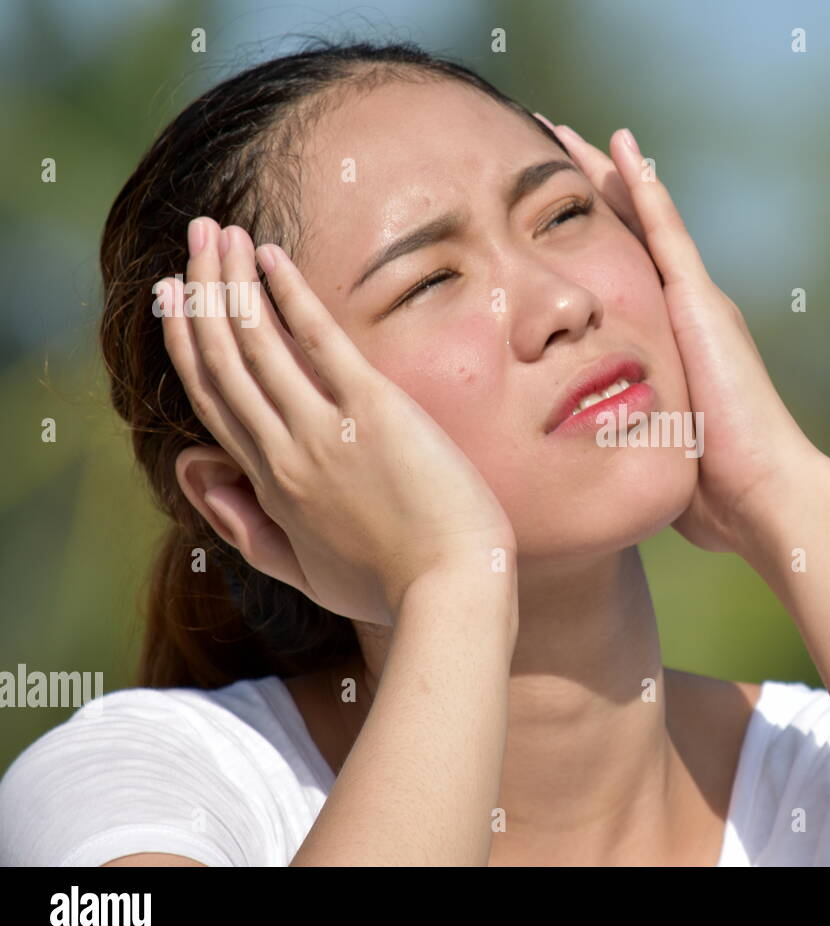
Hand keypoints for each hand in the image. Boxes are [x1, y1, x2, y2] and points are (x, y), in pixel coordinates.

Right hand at [157, 218, 515, 625]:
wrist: (453, 591)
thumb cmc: (391, 586)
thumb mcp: (304, 572)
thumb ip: (246, 527)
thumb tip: (197, 472)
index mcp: (269, 485)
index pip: (211, 400)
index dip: (185, 342)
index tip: (173, 298)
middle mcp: (283, 451)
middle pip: (221, 359)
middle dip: (198, 291)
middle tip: (191, 236)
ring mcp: (323, 429)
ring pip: (254, 342)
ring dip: (229, 279)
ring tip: (216, 228)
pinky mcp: (373, 411)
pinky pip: (317, 340)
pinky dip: (288, 294)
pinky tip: (271, 256)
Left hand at [538, 117, 829, 553]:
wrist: (763, 496)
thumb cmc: (713, 493)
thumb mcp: (652, 449)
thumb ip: (626, 434)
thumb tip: (588, 454)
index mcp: (670, 346)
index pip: (619, 278)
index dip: (586, 242)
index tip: (546, 215)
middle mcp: (685, 312)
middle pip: (627, 236)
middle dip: (590, 194)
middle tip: (550, 153)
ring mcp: (696, 301)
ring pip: (642, 220)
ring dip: (606, 174)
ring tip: (568, 133)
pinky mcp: (699, 301)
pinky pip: (664, 230)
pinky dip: (641, 185)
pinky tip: (618, 146)